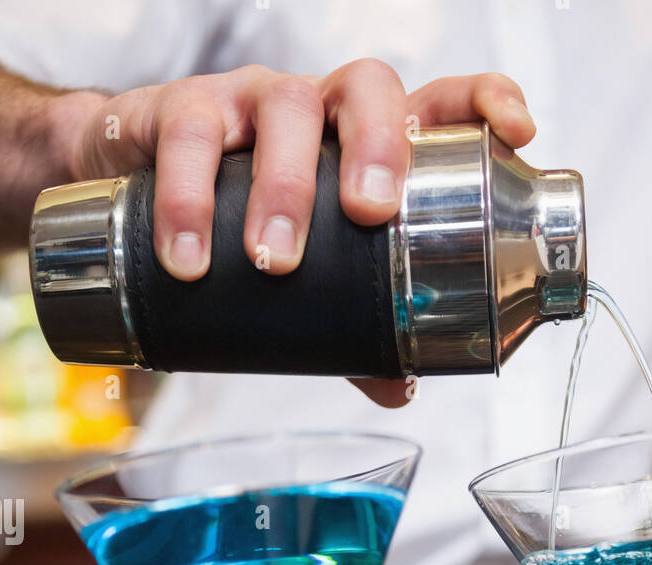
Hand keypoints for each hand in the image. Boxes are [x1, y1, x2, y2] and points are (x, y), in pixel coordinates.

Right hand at [55, 61, 535, 403]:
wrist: (137, 188)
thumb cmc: (245, 222)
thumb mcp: (313, 278)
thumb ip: (357, 329)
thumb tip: (402, 388)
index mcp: (368, 144)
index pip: (438, 102)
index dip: (483, 102)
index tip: (515, 130)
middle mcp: (321, 112)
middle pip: (368, 90)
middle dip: (377, 146)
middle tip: (368, 213)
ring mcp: (254, 104)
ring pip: (284, 109)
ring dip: (281, 186)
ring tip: (271, 259)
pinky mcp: (184, 111)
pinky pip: (190, 134)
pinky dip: (188, 197)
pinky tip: (188, 255)